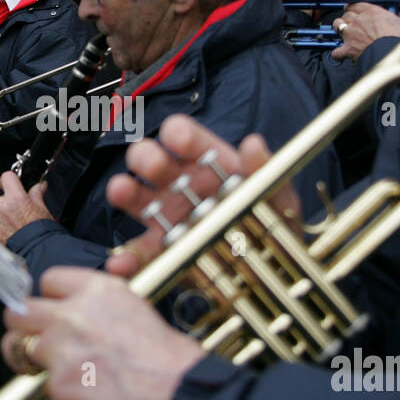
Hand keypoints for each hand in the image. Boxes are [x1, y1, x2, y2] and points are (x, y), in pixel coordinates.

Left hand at [0, 172, 52, 245]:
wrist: (37, 249)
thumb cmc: (40, 231)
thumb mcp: (41, 208)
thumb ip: (36, 195)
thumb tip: (40, 186)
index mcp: (16, 198)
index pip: (6, 177)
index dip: (8, 180)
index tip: (8, 185)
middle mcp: (1, 208)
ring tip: (0, 222)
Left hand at [1, 267, 204, 399]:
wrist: (178, 397)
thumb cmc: (167, 361)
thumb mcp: (136, 311)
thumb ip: (99, 308)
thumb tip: (80, 315)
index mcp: (97, 290)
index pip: (49, 280)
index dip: (49, 298)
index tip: (50, 310)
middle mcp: (73, 314)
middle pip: (19, 311)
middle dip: (23, 326)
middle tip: (34, 339)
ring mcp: (61, 350)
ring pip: (18, 346)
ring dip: (27, 357)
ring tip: (42, 368)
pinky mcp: (58, 385)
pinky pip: (44, 386)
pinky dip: (60, 392)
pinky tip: (84, 395)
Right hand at [103, 115, 297, 276]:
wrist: (272, 267)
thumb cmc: (273, 222)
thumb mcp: (280, 198)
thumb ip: (265, 173)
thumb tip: (254, 144)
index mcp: (210, 163)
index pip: (187, 137)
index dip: (179, 133)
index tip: (176, 136)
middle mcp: (182, 184)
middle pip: (153, 160)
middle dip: (148, 157)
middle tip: (153, 165)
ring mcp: (167, 216)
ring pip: (136, 196)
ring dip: (125, 190)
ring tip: (120, 190)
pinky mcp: (162, 249)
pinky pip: (139, 252)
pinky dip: (126, 258)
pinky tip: (119, 263)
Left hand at [330, 2, 399, 61]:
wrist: (391, 54)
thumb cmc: (399, 38)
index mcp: (371, 12)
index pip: (357, 3)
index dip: (353, 3)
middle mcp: (358, 21)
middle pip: (346, 13)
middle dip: (348, 15)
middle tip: (352, 18)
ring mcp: (350, 34)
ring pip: (337, 25)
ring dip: (339, 27)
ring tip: (343, 30)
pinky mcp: (348, 49)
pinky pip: (336, 51)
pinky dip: (338, 53)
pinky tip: (341, 55)